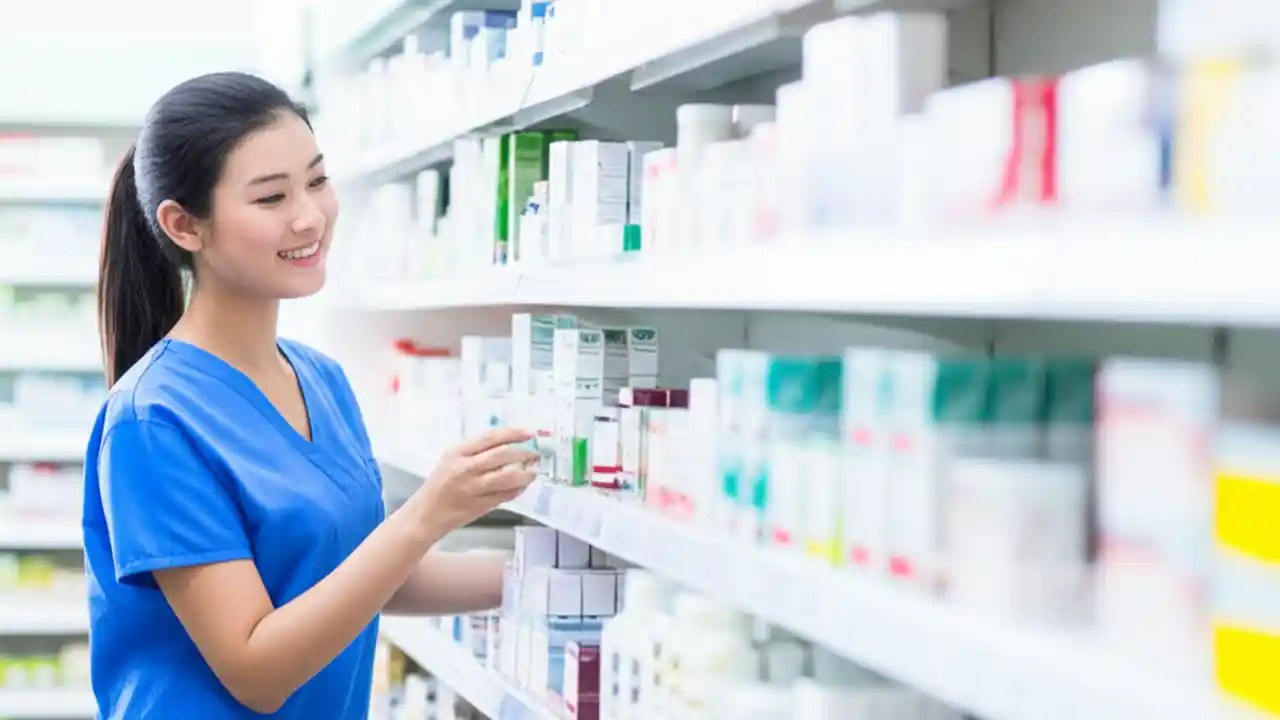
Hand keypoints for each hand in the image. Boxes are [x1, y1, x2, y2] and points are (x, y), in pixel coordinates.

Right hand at [413, 428, 537, 531]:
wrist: (426, 514)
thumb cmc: (440, 484)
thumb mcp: (451, 459)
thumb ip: (476, 451)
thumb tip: (508, 444)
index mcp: (458, 452)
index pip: (490, 437)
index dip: (513, 433)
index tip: (529, 433)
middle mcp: (465, 468)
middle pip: (501, 455)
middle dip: (523, 453)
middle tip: (535, 455)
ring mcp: (472, 488)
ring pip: (507, 477)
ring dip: (525, 474)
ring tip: (533, 471)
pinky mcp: (479, 506)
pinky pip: (505, 495)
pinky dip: (517, 490)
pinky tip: (522, 486)